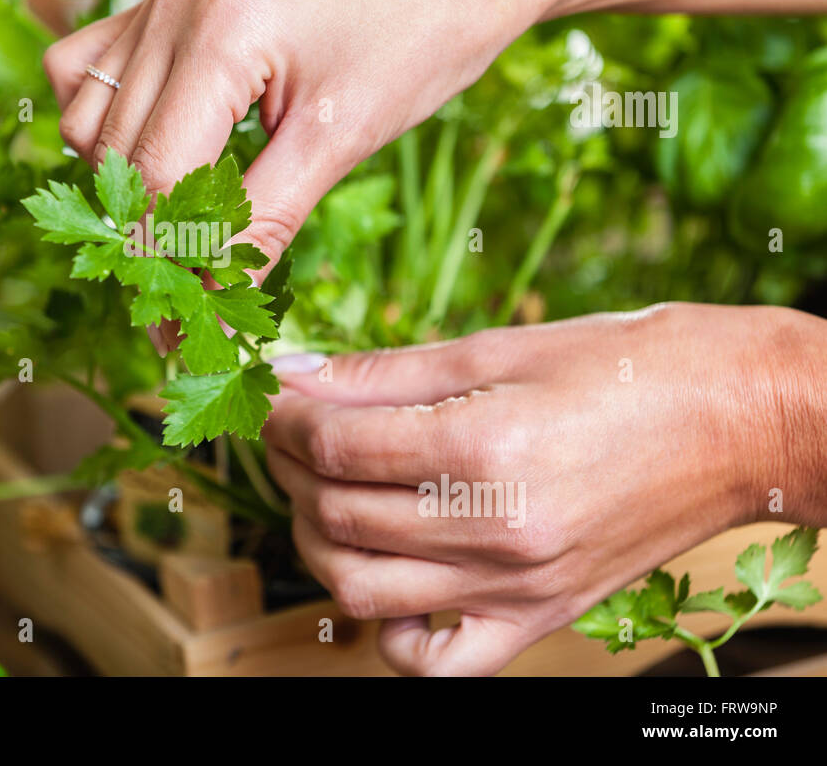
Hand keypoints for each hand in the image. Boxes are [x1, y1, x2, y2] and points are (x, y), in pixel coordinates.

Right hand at [43, 0, 558, 277]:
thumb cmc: (422, 36)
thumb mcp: (341, 141)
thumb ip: (262, 224)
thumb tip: (213, 308)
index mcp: (222, 27)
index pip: (156, 171)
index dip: (165, 256)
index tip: (180, 325)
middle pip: (115, 150)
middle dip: (146, 229)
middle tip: (187, 292)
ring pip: (88, 111)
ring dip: (123, 176)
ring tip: (182, 219)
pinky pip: (93, 64)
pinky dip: (112, 119)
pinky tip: (163, 148)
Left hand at [262, 303, 826, 675]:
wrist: (736, 422)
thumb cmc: (625, 369)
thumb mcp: (495, 349)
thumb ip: (383, 371)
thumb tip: (295, 375)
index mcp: (486, 449)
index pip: (338, 446)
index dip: (286, 419)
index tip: (273, 396)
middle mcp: (496, 532)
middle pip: (338, 518)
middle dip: (289, 470)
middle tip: (288, 434)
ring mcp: (517, 588)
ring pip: (363, 592)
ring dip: (315, 540)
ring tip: (320, 492)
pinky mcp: (538, 618)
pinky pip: (435, 661)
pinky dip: (387, 632)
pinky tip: (383, 575)